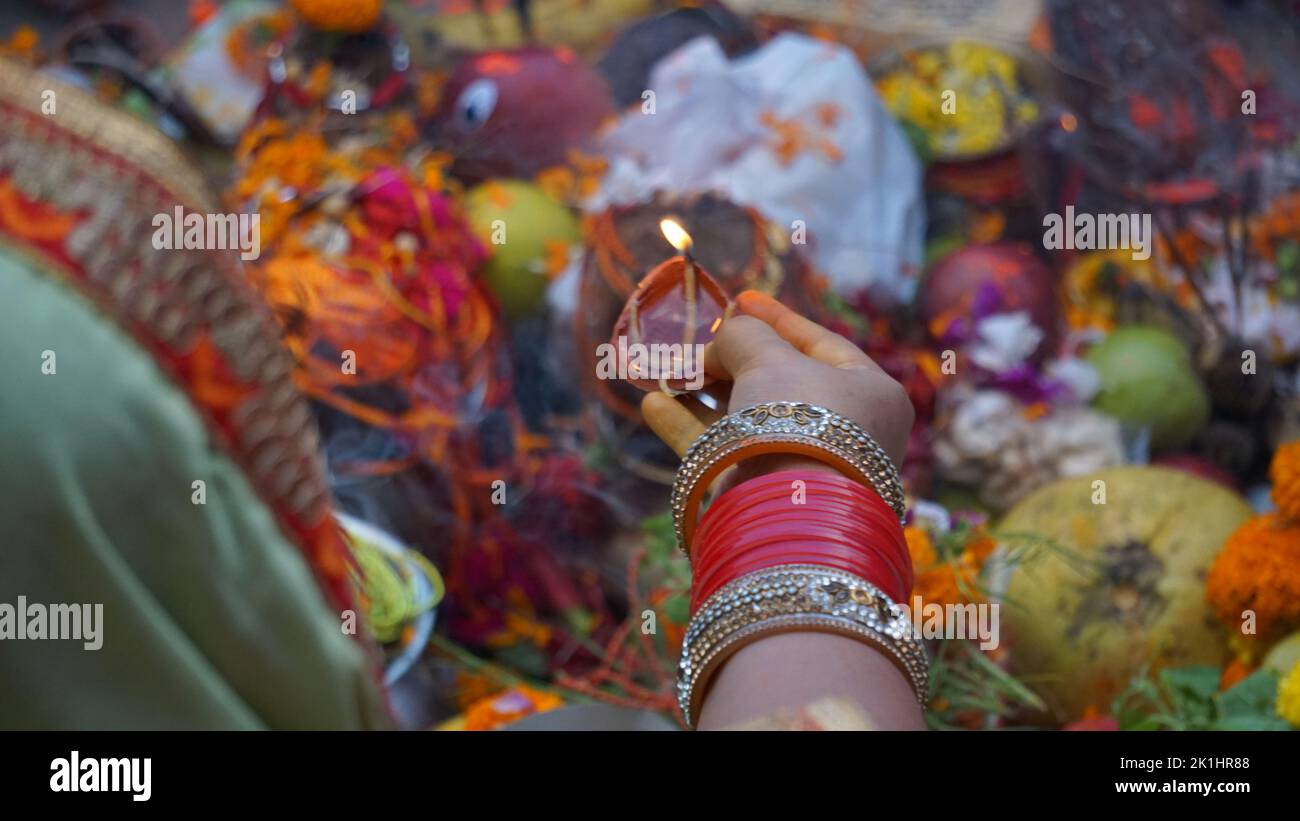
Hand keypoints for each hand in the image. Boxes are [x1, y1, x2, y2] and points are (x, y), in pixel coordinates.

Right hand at [641, 290, 914, 471]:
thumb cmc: (797, 419)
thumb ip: (743, 336)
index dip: (776, 318)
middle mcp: (843, 431)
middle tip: (696, 341)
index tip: (741, 298)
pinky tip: (653, 404)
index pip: (819, 342)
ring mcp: (803, 465)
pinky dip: (690, 426)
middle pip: (779, 382)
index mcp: (868, 391)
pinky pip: (726, 451)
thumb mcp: (770, 359)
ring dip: (703, 394)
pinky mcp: (764, 495)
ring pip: (746, 419)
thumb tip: (720, 344)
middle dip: (731, 360)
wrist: (789, 513)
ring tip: (664, 372)